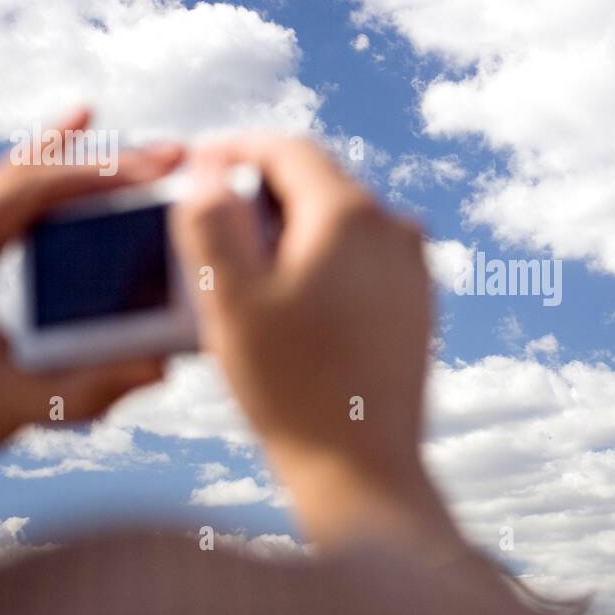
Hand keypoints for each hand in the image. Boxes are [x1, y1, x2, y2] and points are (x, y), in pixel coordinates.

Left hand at [0, 110, 178, 482]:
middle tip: (175, 154)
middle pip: (32, 171)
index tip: (158, 173)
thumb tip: (162, 365)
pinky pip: (2, 191)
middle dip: (108, 161)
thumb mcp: (22, 404)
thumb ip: (92, 388)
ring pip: (18, 173)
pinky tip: (75, 132)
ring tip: (147, 153)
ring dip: (84, 161)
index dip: (101, 175)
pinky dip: (46, 169)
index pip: (33, 189)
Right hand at [170, 136, 460, 553]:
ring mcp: (413, 267)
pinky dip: (321, 258)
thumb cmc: (291, 387)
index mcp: (349, 214)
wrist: (362, 467)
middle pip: (318, 182)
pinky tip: (287, 294)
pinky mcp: (418, 303)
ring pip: (340, 220)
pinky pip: (362, 258)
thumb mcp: (229, 300)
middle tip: (208, 211)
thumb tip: (208, 174)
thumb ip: (211, 222)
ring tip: (242, 259)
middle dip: (260, 188)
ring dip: (290, 225)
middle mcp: (394, 229)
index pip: (288, 149)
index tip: (196, 160)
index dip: (234, 147)